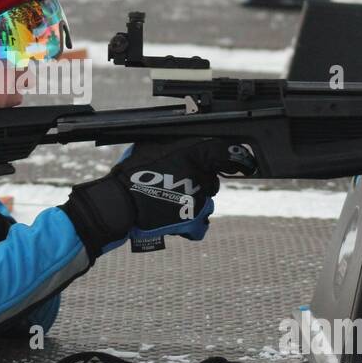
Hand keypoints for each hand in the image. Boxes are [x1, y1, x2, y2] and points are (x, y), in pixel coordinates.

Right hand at [62, 139, 254, 253]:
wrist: (120, 204)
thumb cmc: (131, 173)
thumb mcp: (151, 145)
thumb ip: (174, 142)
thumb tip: (186, 139)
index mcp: (194, 153)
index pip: (226, 153)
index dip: (235, 157)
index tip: (241, 162)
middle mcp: (200, 176)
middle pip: (212, 179)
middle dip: (200, 180)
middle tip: (176, 181)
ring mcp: (198, 200)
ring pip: (206, 200)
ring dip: (194, 200)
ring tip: (169, 199)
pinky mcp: (192, 220)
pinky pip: (200, 223)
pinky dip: (192, 223)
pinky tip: (176, 217)